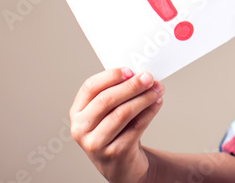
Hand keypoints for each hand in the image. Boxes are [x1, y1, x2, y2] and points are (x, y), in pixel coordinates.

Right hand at [69, 67, 165, 182]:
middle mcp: (81, 129)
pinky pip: (136, 127)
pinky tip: (157, 103)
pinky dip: (149, 112)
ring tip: (157, 89)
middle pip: (106, 100)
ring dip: (144, 98)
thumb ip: (118, 93)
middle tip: (149, 78)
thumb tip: (141, 74)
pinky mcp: (114, 153)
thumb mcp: (108, 112)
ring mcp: (95, 143)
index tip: (130, 70)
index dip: (111, 76)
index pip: (90, 88)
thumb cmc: (116, 131)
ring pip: (122, 113)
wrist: (120, 164)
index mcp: (77, 112)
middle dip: (131, 86)